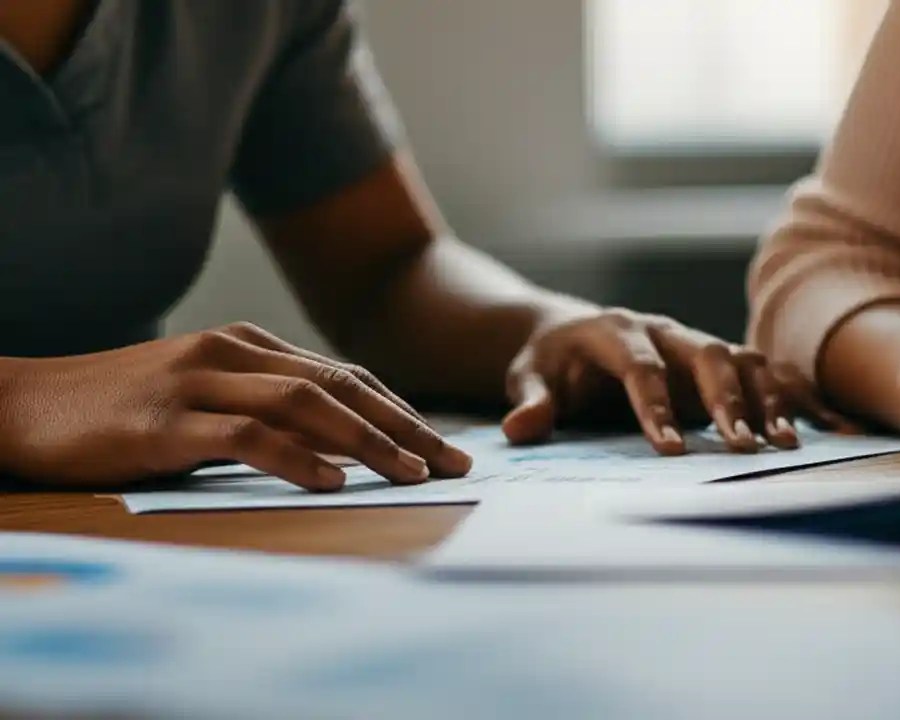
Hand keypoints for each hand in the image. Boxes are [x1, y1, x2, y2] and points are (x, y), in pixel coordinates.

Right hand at [0, 322, 471, 490]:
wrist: (25, 403)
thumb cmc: (120, 410)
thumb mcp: (202, 399)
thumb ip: (262, 409)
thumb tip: (335, 446)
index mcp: (247, 347)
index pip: (344, 375)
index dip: (400, 409)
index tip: (445, 445)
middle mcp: (232, 354)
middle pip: (341, 386)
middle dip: (406, 425)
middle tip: (453, 463)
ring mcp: (198, 383)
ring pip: (306, 404)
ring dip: (368, 441)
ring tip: (413, 474)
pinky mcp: (165, 420)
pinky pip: (247, 435)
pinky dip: (297, 457)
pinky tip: (334, 480)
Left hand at [500, 308, 806, 454]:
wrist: (569, 332)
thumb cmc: (549, 360)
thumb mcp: (528, 375)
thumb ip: (531, 402)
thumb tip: (518, 430)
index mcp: (618, 331)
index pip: (642, 366)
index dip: (655, 406)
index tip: (669, 449)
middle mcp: (667, 330)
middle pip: (708, 355)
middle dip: (727, 401)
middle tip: (742, 448)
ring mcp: (698, 343)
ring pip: (747, 362)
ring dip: (770, 401)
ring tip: (788, 445)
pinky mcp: (722, 361)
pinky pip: (769, 375)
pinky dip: (802, 400)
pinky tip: (837, 430)